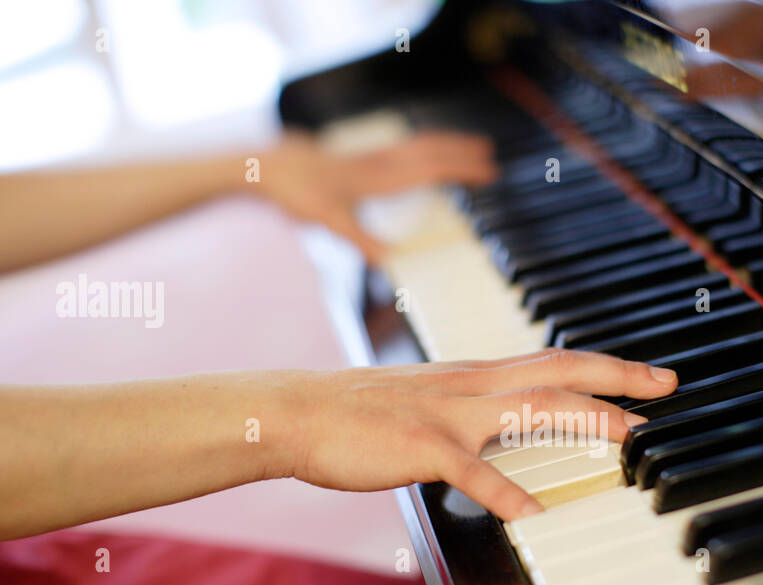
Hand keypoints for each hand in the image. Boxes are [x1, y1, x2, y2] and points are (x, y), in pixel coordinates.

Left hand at [258, 130, 498, 259]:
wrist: (270, 166)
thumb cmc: (297, 192)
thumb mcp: (328, 222)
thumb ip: (360, 240)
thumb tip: (388, 263)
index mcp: (378, 177)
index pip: (430, 168)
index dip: (461, 169)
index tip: (488, 171)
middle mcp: (380, 161)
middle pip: (430, 150)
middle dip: (462, 151)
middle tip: (492, 156)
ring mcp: (373, 156)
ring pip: (419, 143)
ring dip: (448, 144)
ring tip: (472, 147)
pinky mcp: (364, 156)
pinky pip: (406, 146)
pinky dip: (427, 146)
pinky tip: (430, 152)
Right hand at [287, 349, 678, 520]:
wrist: (296, 412)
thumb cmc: (357, 415)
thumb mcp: (427, 402)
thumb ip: (471, 412)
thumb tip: (509, 426)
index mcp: (473, 376)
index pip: (553, 361)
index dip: (605, 366)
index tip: (649, 377)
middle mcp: (471, 385)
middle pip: (560, 371)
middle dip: (619, 377)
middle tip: (668, 387)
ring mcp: (448, 413)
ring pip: (533, 406)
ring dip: (587, 417)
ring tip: (631, 438)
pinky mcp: (421, 445)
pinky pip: (472, 470)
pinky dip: (505, 491)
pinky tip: (532, 514)